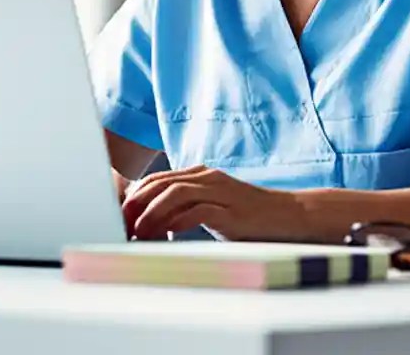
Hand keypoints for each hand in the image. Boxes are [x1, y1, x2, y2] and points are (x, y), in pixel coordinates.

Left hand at [121, 165, 309, 241]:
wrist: (289, 215)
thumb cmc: (249, 216)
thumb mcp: (213, 207)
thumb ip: (187, 208)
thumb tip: (154, 221)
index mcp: (201, 175)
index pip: (159, 179)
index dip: (136, 195)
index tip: (120, 214)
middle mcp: (208, 178)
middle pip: (162, 183)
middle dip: (137, 203)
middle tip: (122, 222)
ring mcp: (221, 192)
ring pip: (175, 193)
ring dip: (152, 212)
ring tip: (138, 230)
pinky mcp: (231, 210)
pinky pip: (198, 211)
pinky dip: (177, 222)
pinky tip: (166, 234)